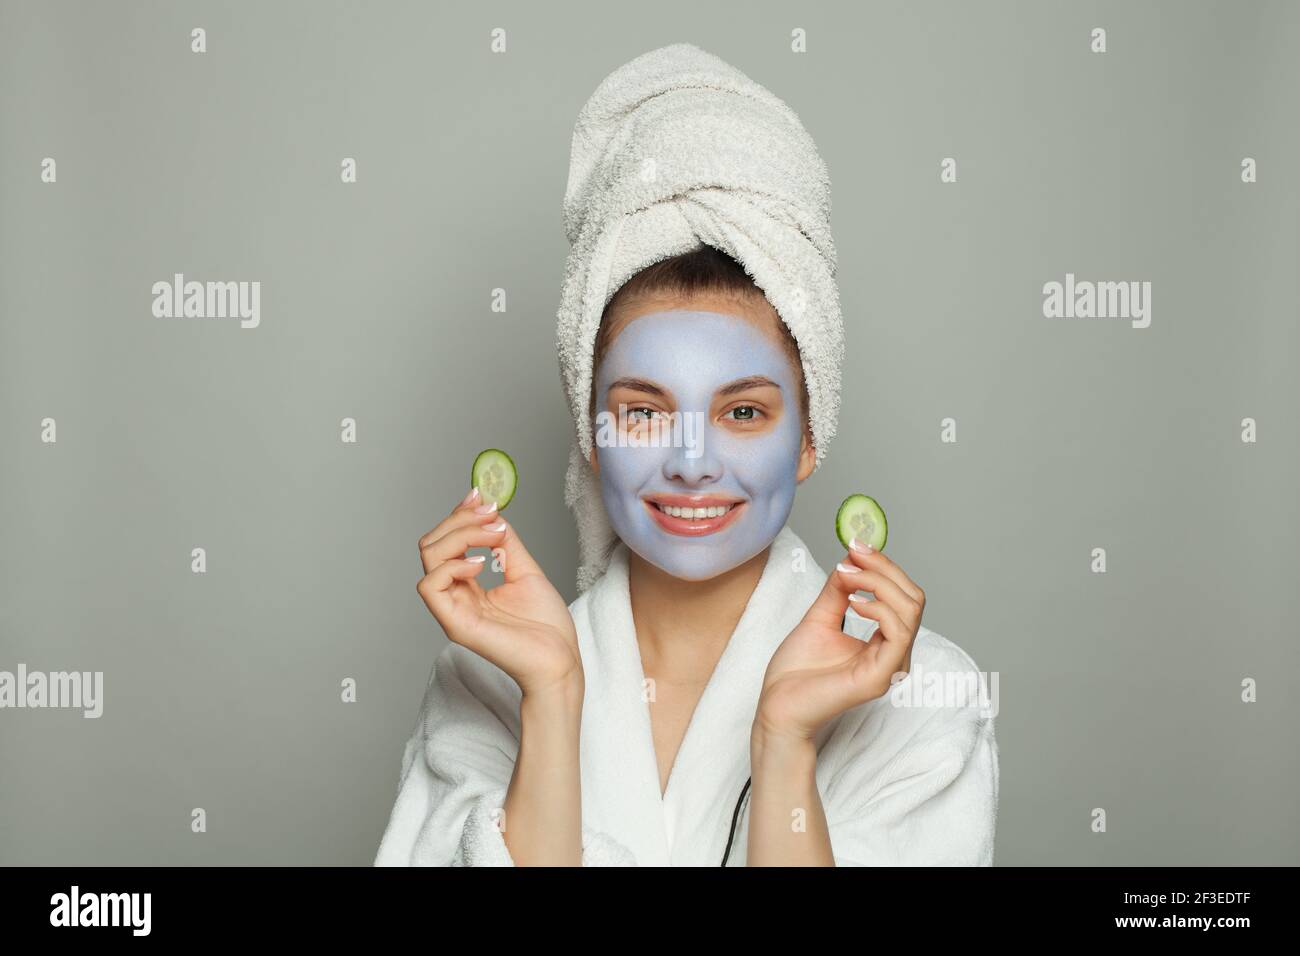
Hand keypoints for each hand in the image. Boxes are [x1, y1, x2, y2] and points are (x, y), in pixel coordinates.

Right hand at [416, 488, 582, 696]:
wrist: (560, 660)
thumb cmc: (546, 627)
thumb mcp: (525, 571)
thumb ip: (505, 544)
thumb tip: (491, 514)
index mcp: (468, 586)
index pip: (445, 542)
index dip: (458, 514)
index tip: (479, 496)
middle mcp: (455, 596)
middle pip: (431, 544)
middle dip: (459, 520)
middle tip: (491, 517)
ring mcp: (453, 610)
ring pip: (428, 558)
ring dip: (459, 535)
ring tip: (493, 536)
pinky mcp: (455, 624)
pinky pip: (430, 586)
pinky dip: (452, 565)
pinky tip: (482, 564)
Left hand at [755, 540, 925, 741]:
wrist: (777, 705)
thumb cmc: (796, 671)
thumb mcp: (820, 617)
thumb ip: (839, 590)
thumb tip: (852, 558)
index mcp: (884, 642)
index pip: (903, 595)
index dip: (883, 565)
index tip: (856, 544)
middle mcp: (894, 654)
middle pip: (912, 597)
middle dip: (883, 568)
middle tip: (853, 554)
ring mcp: (890, 667)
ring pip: (909, 610)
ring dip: (878, 582)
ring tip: (846, 577)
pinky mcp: (880, 677)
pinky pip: (898, 633)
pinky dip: (879, 607)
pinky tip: (854, 602)